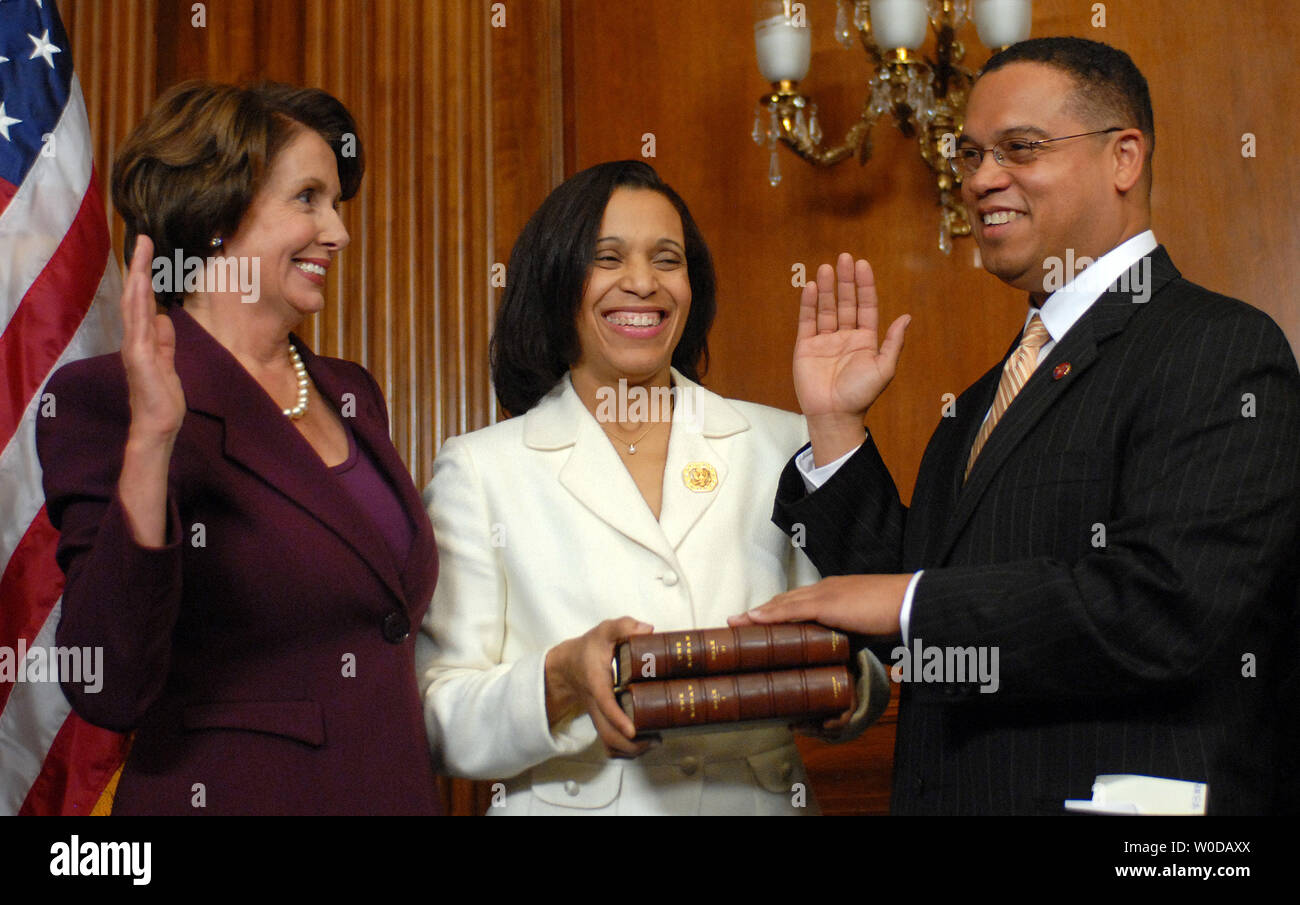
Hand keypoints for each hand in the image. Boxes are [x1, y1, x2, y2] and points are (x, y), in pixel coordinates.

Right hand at [120, 235, 184, 441]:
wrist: (158, 425)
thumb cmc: (162, 398)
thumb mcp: (168, 363)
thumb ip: (165, 341)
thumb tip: (163, 318)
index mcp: (141, 340)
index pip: (141, 302)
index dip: (144, 276)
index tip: (148, 252)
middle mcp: (134, 340)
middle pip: (134, 296)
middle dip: (139, 267)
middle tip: (144, 239)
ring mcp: (134, 348)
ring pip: (134, 305)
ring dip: (138, 278)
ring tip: (141, 252)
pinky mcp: (140, 358)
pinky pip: (139, 326)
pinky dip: (139, 305)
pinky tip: (142, 287)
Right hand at [544, 617, 653, 757]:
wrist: (568, 665)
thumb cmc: (589, 649)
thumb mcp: (604, 631)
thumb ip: (623, 626)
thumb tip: (648, 630)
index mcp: (597, 684)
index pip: (605, 705)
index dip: (618, 719)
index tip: (632, 731)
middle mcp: (596, 705)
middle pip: (608, 736)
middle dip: (630, 745)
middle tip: (656, 739)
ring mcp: (599, 716)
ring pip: (609, 743)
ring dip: (630, 750)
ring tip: (654, 742)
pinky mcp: (603, 720)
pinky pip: (610, 742)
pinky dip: (625, 749)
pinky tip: (644, 741)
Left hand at [727, 573, 911, 636]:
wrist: (912, 603)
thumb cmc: (896, 616)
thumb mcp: (867, 627)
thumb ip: (851, 634)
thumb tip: (845, 652)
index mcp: (835, 593)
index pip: (798, 602)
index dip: (776, 611)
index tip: (758, 621)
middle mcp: (825, 589)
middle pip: (784, 600)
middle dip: (760, 612)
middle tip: (737, 623)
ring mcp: (825, 595)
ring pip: (782, 603)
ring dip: (757, 614)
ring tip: (735, 624)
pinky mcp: (826, 604)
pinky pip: (791, 610)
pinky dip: (770, 615)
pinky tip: (753, 620)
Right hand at [793, 254, 909, 462]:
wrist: (834, 414)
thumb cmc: (861, 395)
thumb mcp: (884, 368)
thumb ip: (893, 342)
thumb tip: (906, 317)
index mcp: (865, 340)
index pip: (865, 306)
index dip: (865, 285)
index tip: (862, 265)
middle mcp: (845, 336)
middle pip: (846, 302)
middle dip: (845, 280)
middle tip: (844, 258)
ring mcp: (824, 341)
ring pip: (826, 308)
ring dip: (827, 288)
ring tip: (826, 267)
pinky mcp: (806, 347)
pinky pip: (808, 321)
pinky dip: (809, 304)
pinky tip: (812, 288)